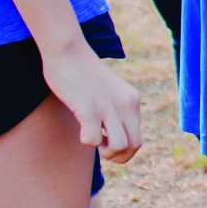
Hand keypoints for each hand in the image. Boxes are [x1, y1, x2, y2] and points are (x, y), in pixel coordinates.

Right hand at [43, 46, 142, 163]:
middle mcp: (126, 105)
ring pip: (120, 146)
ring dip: (104, 150)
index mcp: (132, 101)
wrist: (68, 51)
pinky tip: (80, 128)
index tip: (105, 141)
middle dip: (117, 156)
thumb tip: (111, 135)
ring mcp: (109, 107)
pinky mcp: (89, 108)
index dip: (122, 149)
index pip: (138, 140)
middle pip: (135, 146)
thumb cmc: (83, 74)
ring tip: (92, 136)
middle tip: (100, 145)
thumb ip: (115, 110)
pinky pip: (93, 139)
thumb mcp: (108, 92)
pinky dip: (86, 140)